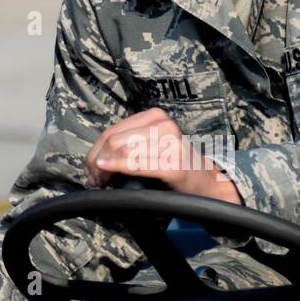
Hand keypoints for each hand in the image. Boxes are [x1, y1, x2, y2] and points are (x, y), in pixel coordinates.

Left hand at [84, 107, 243, 204]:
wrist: (209, 182)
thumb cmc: (176, 164)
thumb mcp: (154, 143)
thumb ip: (129, 142)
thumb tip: (96, 155)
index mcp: (155, 117)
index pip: (112, 131)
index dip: (95, 151)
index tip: (91, 168)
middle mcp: (163, 125)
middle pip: (113, 141)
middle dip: (97, 161)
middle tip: (94, 180)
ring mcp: (170, 144)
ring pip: (121, 151)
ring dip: (105, 170)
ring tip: (102, 183)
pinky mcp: (173, 166)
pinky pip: (137, 165)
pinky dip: (118, 168)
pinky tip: (106, 174)